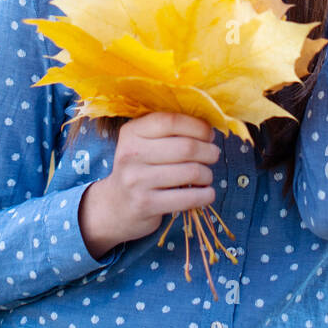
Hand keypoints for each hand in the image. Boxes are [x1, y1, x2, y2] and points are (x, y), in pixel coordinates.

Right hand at [78, 112, 220, 259]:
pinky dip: (205, 195)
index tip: (209, 134)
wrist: (114, 206)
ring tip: (206, 176)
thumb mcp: (142, 143)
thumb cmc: (138, 169)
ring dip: (208, 174)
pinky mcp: (146, 204)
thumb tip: (208, 126)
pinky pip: (188, 198)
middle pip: (186, 147)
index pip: (171, 121)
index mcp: (132, 132)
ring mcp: (137, 180)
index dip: (197, 126)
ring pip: (191, 172)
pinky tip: (206, 193)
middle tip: (213, 155)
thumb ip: (168, 131)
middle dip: (209, 151)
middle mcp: (131, 154)